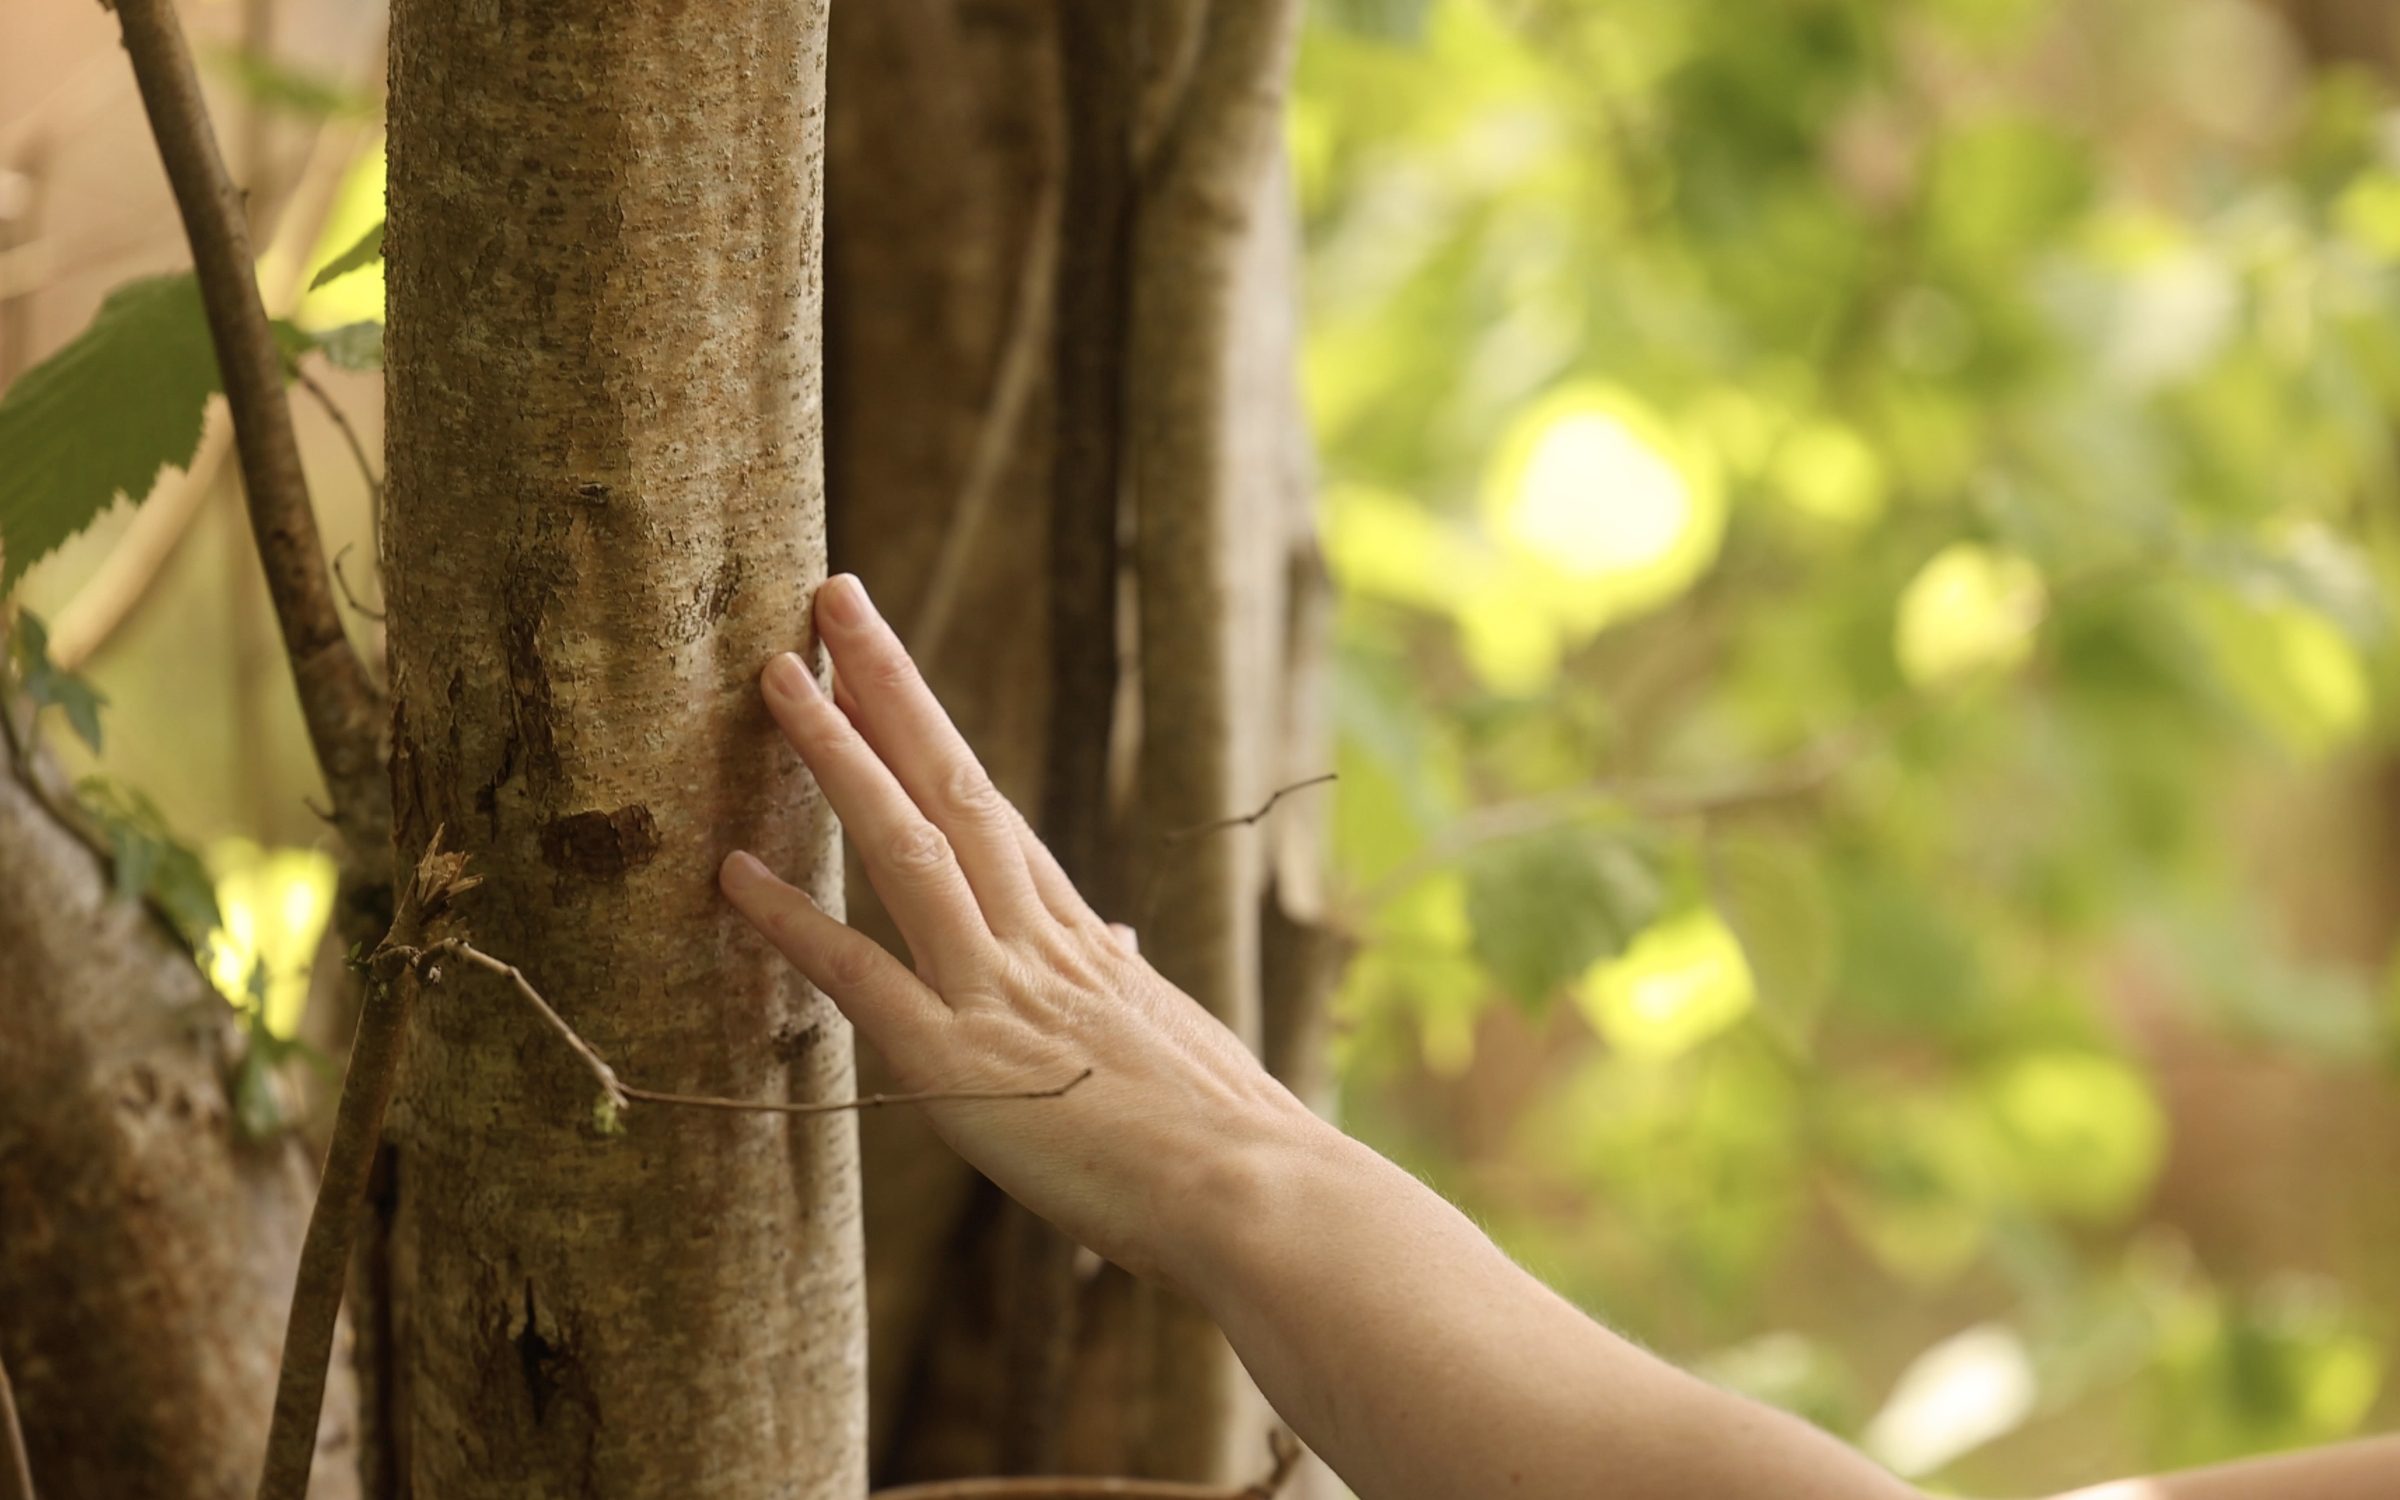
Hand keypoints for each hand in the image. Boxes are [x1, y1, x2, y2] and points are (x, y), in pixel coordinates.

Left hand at [718, 573, 1315, 1283]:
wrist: (1256, 1190)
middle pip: (952, 783)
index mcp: (1080, 937)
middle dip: (888, 686)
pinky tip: (734, 874)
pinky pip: (866, 979)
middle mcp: (1037, 940)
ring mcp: (997, 993)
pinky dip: (798, 925)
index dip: (928, 728)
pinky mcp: (960, 1068)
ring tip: (776, 678)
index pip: (989, 806)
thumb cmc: (1223, 1134)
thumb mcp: (1169, 1037)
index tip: (882, 660)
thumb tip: (1120, 939)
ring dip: (840, 755)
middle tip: (830, 596)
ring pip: (908, 846)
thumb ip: (1125, 981)